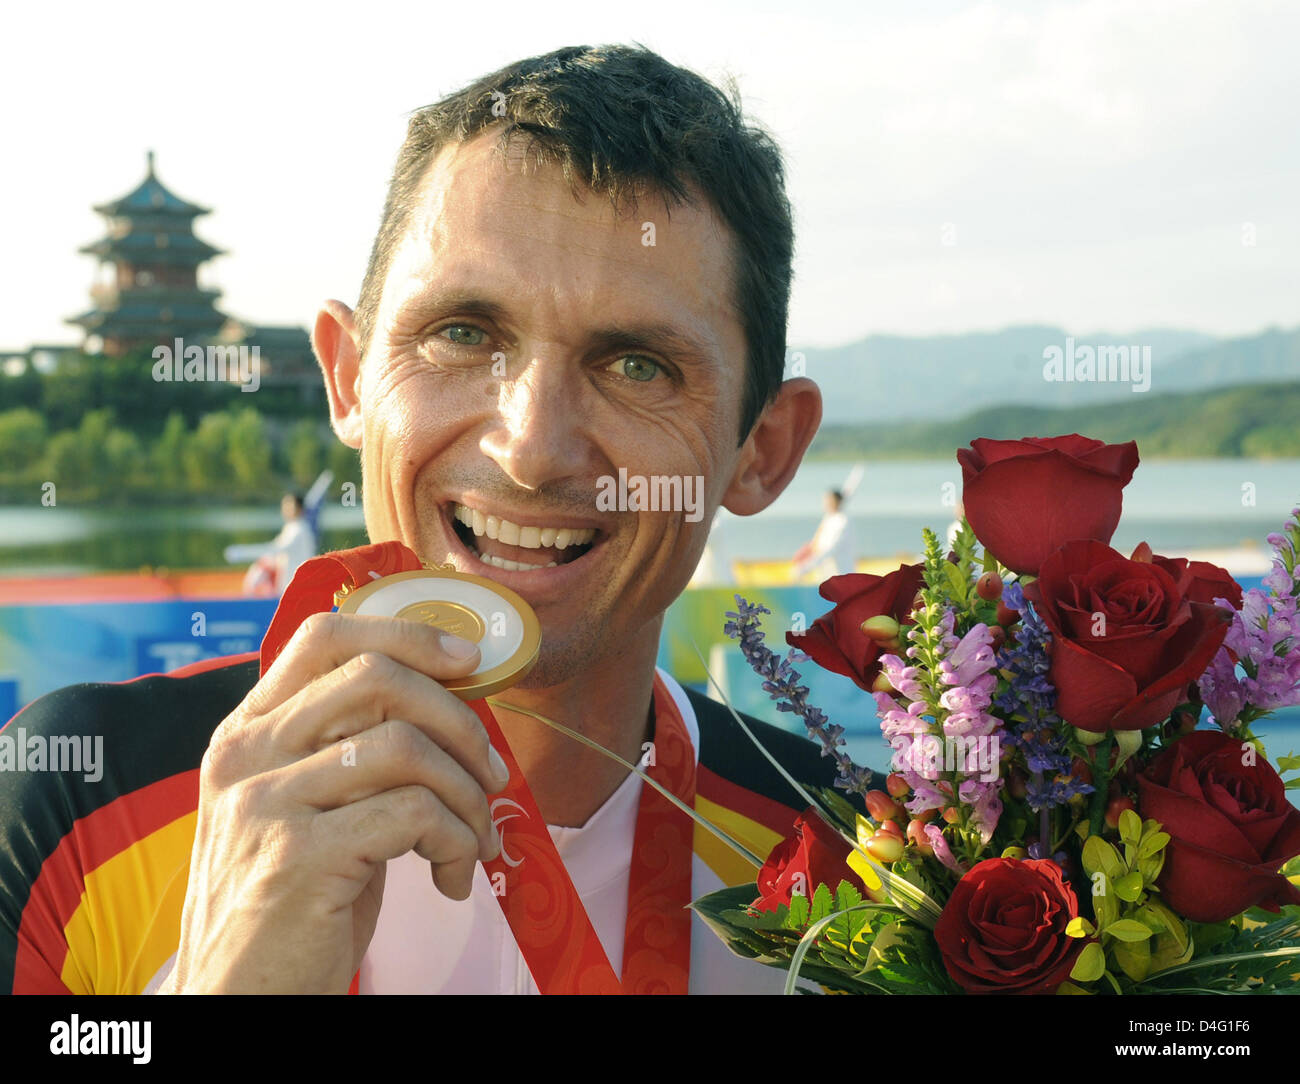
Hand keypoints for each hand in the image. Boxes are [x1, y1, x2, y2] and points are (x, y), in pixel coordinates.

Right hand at [162, 613, 509, 992]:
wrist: (239, 1001)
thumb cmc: (291, 906)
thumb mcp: (308, 811)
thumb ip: (351, 753)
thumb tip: (451, 710)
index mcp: (247, 732)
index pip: (325, 636)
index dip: (406, 634)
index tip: (467, 659)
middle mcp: (246, 755)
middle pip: (378, 678)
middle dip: (459, 719)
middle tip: (492, 771)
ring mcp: (266, 803)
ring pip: (406, 746)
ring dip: (468, 793)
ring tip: (476, 839)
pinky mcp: (298, 857)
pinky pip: (415, 814)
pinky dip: (456, 841)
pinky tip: (452, 878)